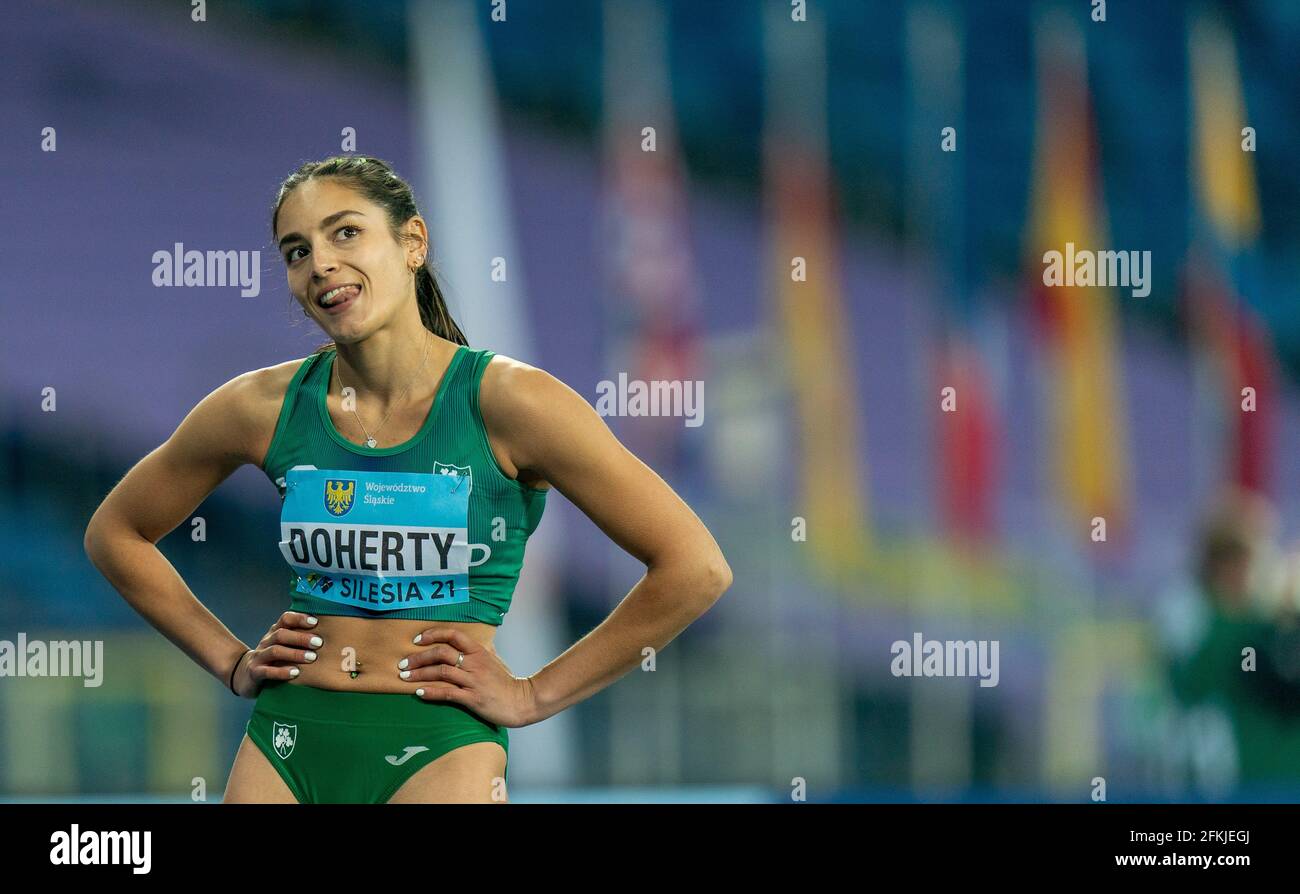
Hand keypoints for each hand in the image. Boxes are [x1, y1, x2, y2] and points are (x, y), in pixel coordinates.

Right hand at [231, 611, 322, 698]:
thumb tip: (329, 633)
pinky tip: (295, 673)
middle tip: (319, 643)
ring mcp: (259, 657)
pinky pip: (267, 671)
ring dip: (295, 654)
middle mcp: (266, 642)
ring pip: (275, 651)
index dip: (299, 618)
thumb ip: (299, 638)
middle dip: (301, 638)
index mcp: (275, 632)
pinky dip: (281, 672)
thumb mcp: (284, 646)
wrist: (245, 675)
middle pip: (281, 634)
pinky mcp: (255, 672)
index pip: (285, 619)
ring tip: (312, 658)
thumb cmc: (274, 659)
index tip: (315, 622)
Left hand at [400, 628, 538, 727]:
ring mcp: (473, 681)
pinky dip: (431, 691)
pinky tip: (419, 692)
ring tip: (404, 677)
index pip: (453, 635)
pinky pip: (447, 693)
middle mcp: (474, 663)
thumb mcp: (495, 660)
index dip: (433, 634)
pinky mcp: (473, 699)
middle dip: (418, 657)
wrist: (522, 701)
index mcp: (479, 651)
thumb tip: (466, 641)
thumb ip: (480, 650)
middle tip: (402, 663)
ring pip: (441, 672)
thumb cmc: (506, 681)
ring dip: (419, 674)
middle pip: (442, 653)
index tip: (416, 640)